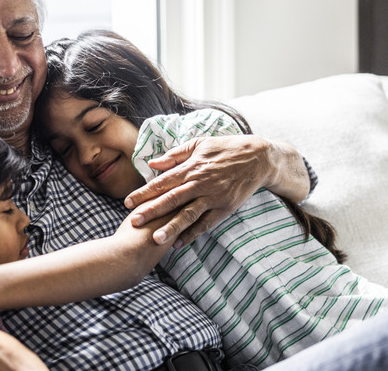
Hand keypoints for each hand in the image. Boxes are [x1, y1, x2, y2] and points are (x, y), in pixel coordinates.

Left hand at [124, 135, 273, 247]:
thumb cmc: (225, 148)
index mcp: (191, 167)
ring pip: (189, 215)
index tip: (128, 202)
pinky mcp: (225, 208)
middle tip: (134, 222)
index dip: (144, 192)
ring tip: (155, 239)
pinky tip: (179, 244)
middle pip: (171, 199)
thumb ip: (175, 155)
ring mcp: (213, 197)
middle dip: (151, 211)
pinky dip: (193, 234)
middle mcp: (200, 183)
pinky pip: (206, 224)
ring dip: (171, 227)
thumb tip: (153, 163)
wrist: (258, 158)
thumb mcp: (199, 144)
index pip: (162, 182)